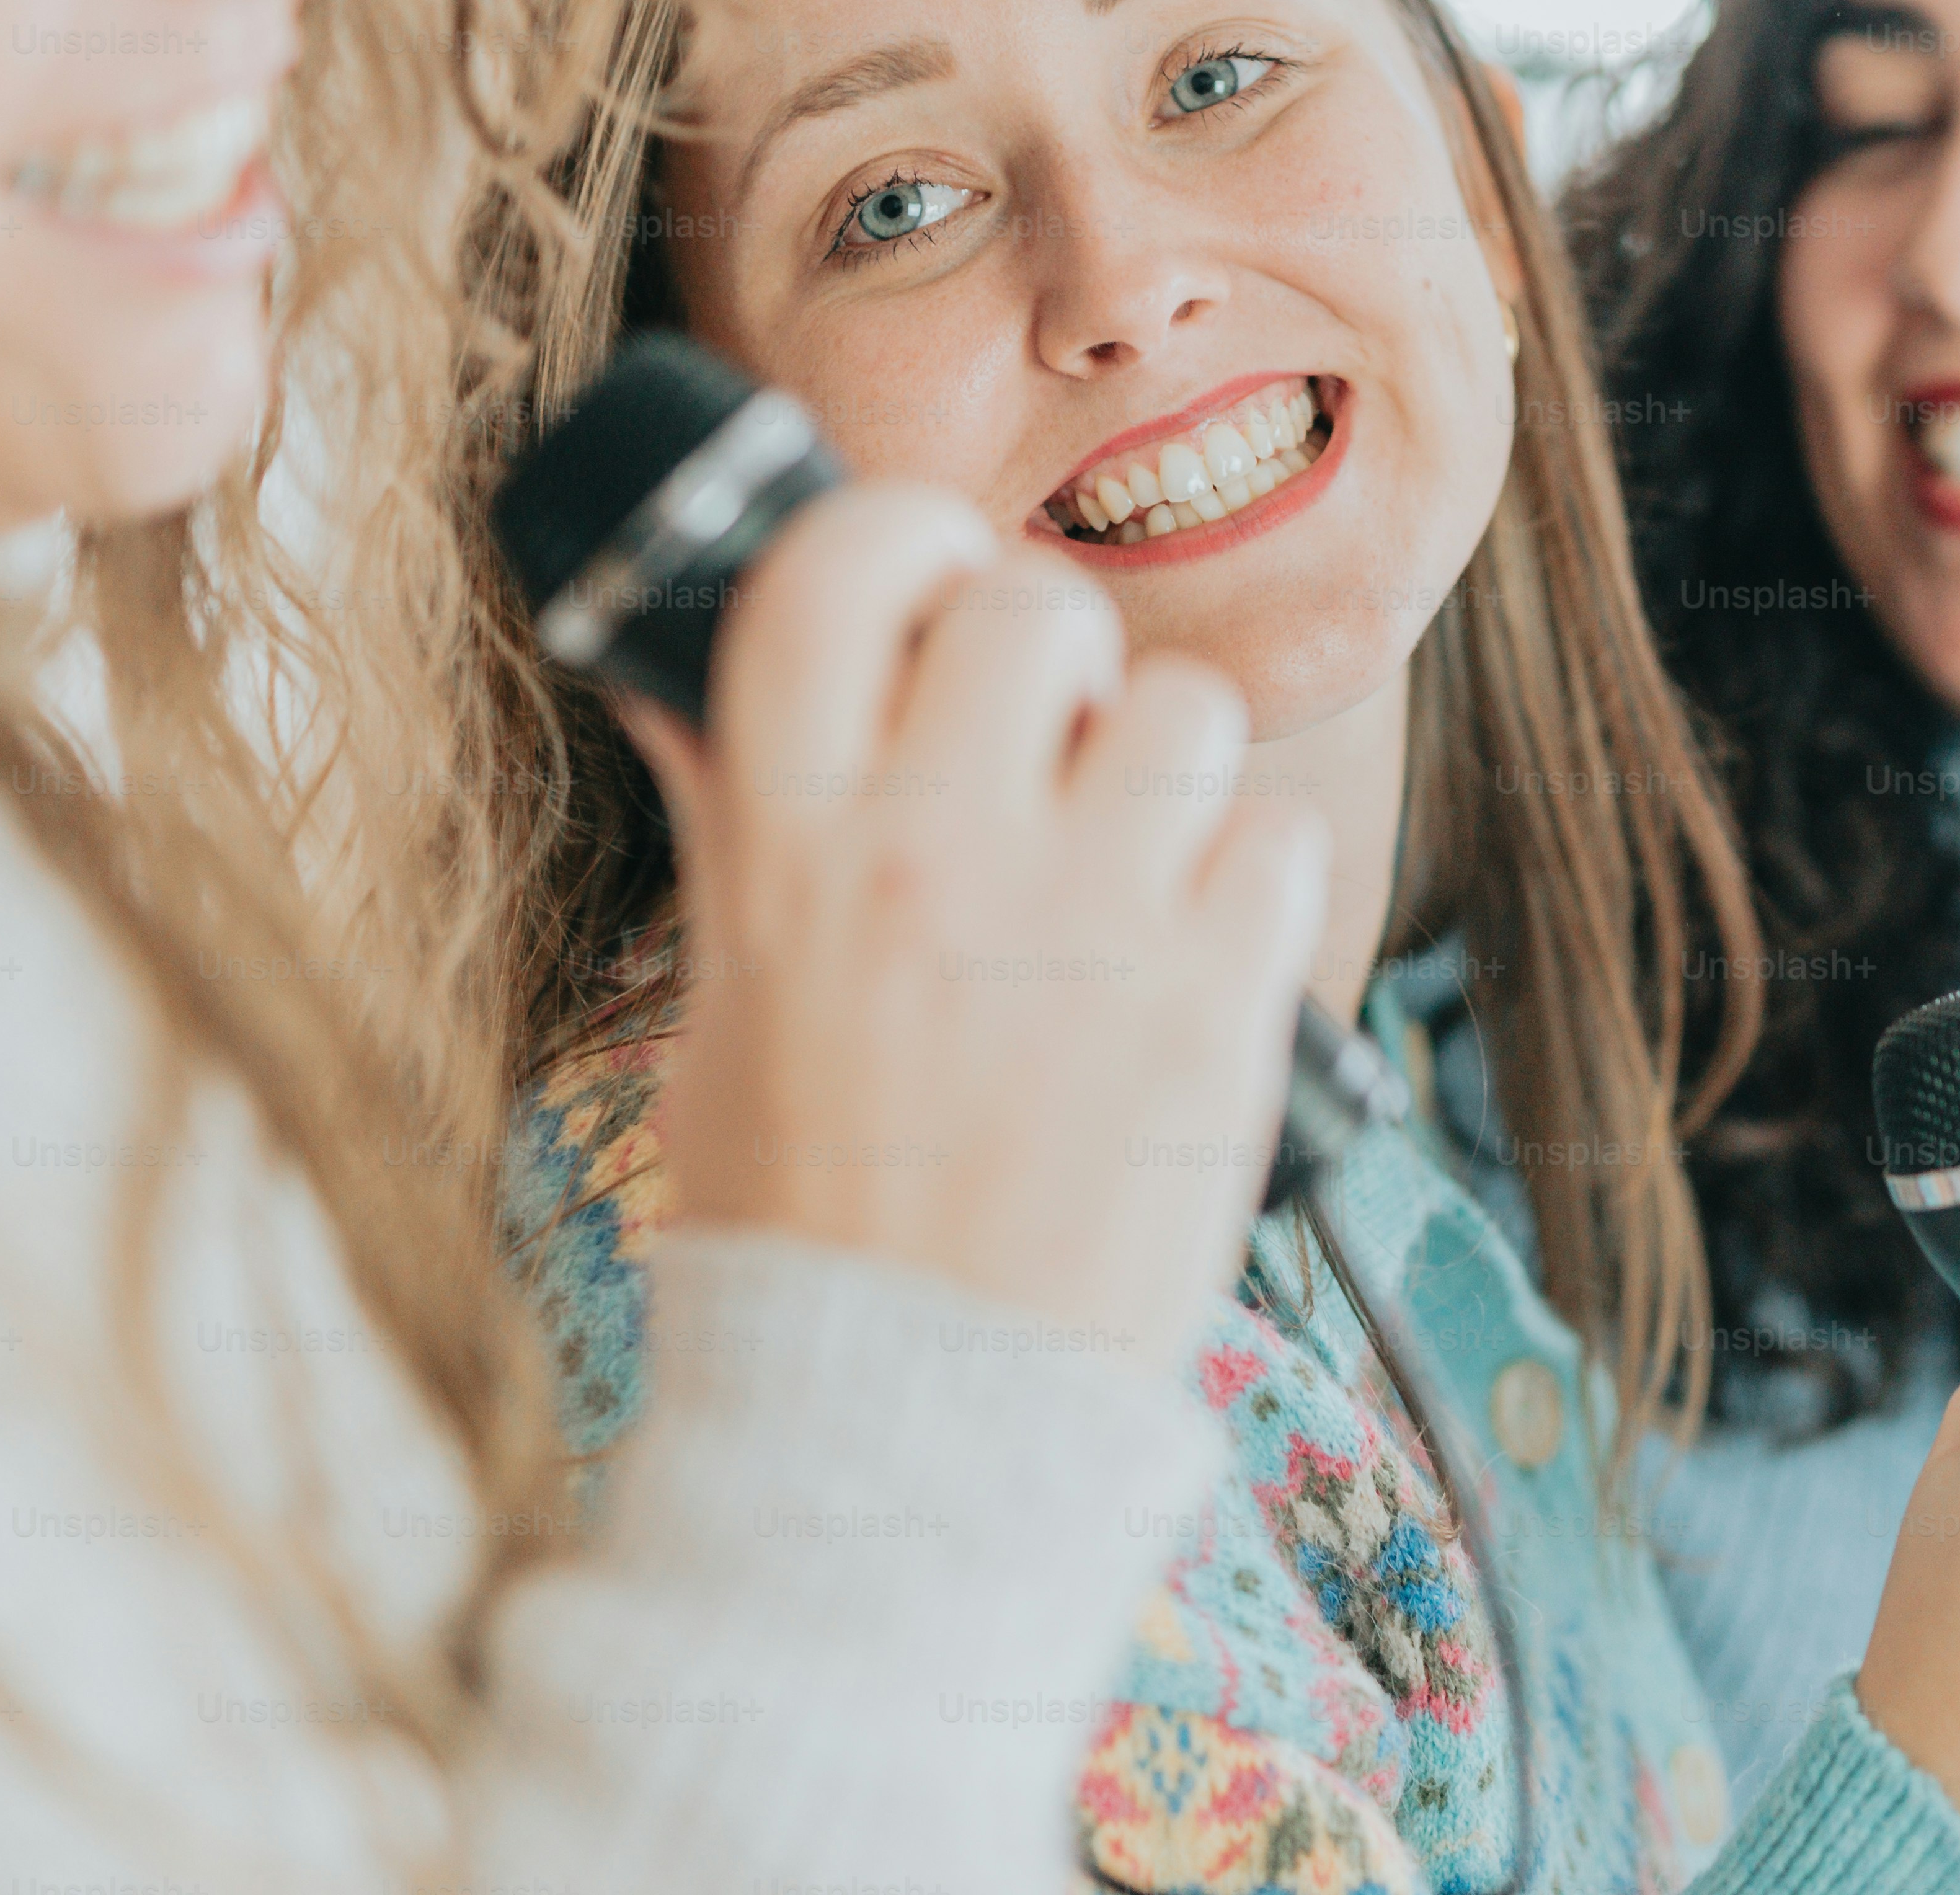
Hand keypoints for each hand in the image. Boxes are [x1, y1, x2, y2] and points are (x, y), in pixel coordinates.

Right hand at [625, 483, 1325, 1377]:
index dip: (893, 534)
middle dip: (1042, 649)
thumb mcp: (726, 1007)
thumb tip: (684, 686)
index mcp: (793, 845)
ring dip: (1158, 762)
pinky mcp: (1221, 1001)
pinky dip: (1247, 878)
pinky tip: (1192, 948)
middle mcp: (941, 854)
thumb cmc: (805, 1220)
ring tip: (1120, 859)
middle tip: (1034, 736)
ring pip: (1180, 705)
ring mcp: (1092, 923)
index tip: (922, 574)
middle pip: (1033, 606)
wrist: (919, 1425)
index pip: (837, 569)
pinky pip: (1275, 835)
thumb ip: (739, 832)